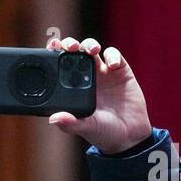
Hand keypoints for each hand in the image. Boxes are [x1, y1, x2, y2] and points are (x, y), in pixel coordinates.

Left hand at [45, 36, 151, 154]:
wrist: (129, 136)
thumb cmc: (103, 133)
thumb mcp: (86, 128)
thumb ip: (71, 123)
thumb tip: (54, 119)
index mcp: (71, 88)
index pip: (58, 66)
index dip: (54, 53)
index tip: (50, 46)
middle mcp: (85, 77)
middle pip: (75, 52)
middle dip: (71, 44)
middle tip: (70, 46)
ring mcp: (103, 73)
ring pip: (93, 49)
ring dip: (90, 45)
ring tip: (92, 50)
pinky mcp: (121, 71)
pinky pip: (115, 56)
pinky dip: (113, 55)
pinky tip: (112, 65)